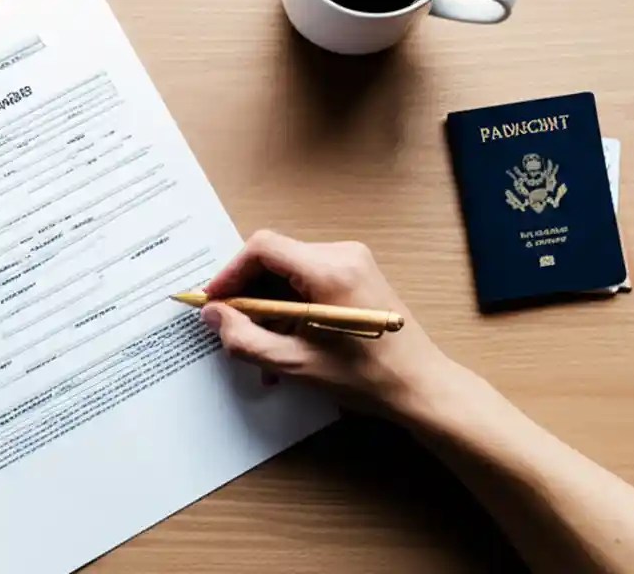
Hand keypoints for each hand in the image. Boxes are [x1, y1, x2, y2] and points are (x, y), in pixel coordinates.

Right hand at [202, 231, 457, 418]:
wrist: (421, 386)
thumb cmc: (366, 378)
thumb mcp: (295, 364)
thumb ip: (245, 338)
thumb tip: (212, 315)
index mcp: (329, 270)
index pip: (262, 248)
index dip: (230, 272)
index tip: (213, 301)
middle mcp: (343, 255)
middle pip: (274, 257)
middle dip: (247, 294)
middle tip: (231, 328)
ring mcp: (353, 262)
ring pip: (288, 271)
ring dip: (268, 305)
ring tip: (261, 346)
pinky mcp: (357, 274)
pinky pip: (308, 279)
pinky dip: (289, 306)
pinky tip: (286, 341)